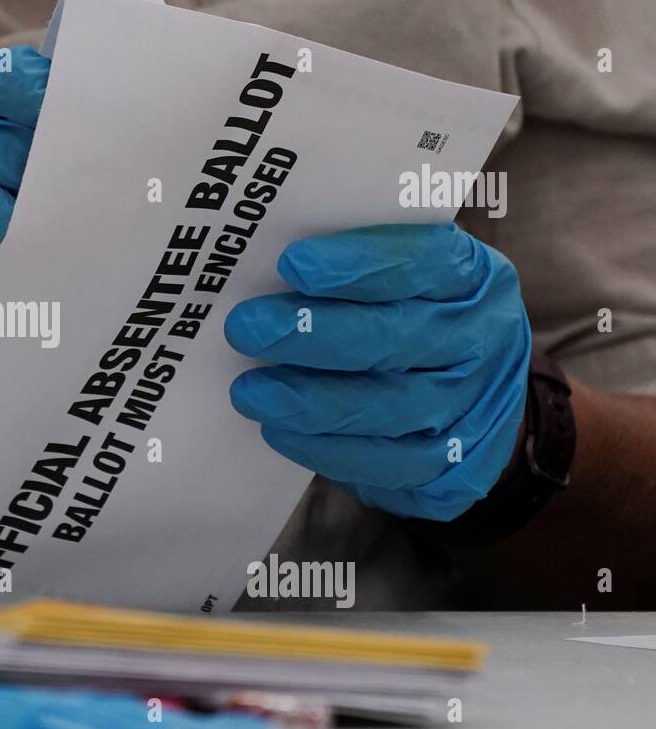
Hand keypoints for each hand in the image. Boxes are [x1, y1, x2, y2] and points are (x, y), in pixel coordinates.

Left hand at [224, 223, 530, 521]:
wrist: (480, 390)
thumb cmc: (419, 314)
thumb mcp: (409, 274)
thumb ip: (355, 267)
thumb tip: (271, 271)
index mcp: (474, 276)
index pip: (421, 262)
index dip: (357, 263)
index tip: (292, 264)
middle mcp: (483, 340)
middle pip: (396, 339)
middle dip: (313, 335)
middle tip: (246, 330)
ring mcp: (475, 407)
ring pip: (393, 408)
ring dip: (312, 402)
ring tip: (252, 393)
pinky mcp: (459, 467)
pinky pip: (392, 464)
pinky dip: (329, 451)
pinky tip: (281, 433)